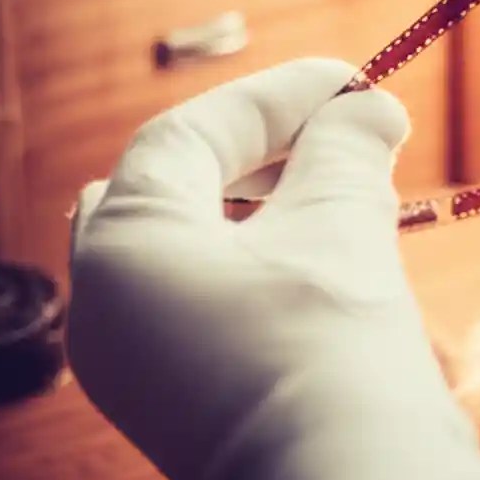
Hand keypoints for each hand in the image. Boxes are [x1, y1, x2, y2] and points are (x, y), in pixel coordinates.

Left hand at [66, 59, 479, 479]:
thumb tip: (368, 108)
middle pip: (180, 188)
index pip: (188, 137)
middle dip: (266, 150)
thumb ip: (345, 148)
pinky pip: (219, 300)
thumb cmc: (328, 352)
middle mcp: (111, 306)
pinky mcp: (190, 399)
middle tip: (345, 130)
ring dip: (278, 205)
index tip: (352, 80)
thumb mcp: (338, 225)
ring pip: (202, 246)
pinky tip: (338, 252)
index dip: (277, 95)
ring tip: (355, 187)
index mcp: (120, 250)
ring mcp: (145, 361)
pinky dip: (274, 261)